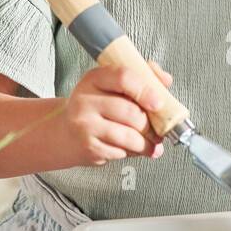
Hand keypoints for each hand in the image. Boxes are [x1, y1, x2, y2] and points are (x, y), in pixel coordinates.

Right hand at [58, 60, 174, 166]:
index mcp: (95, 78)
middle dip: (151, 125)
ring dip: (146, 143)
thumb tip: (165, 80)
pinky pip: (120, 152)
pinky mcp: (88, 147)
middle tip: (159, 131)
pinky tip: (132, 149)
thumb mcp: (111, 85)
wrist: (65, 133)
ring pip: (128, 136)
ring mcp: (85, 125)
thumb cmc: (95, 107)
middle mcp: (86, 100)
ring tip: (151, 144)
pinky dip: (133, 153)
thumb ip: (141, 77)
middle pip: (131, 112)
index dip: (146, 90)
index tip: (159, 103)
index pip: (123, 78)